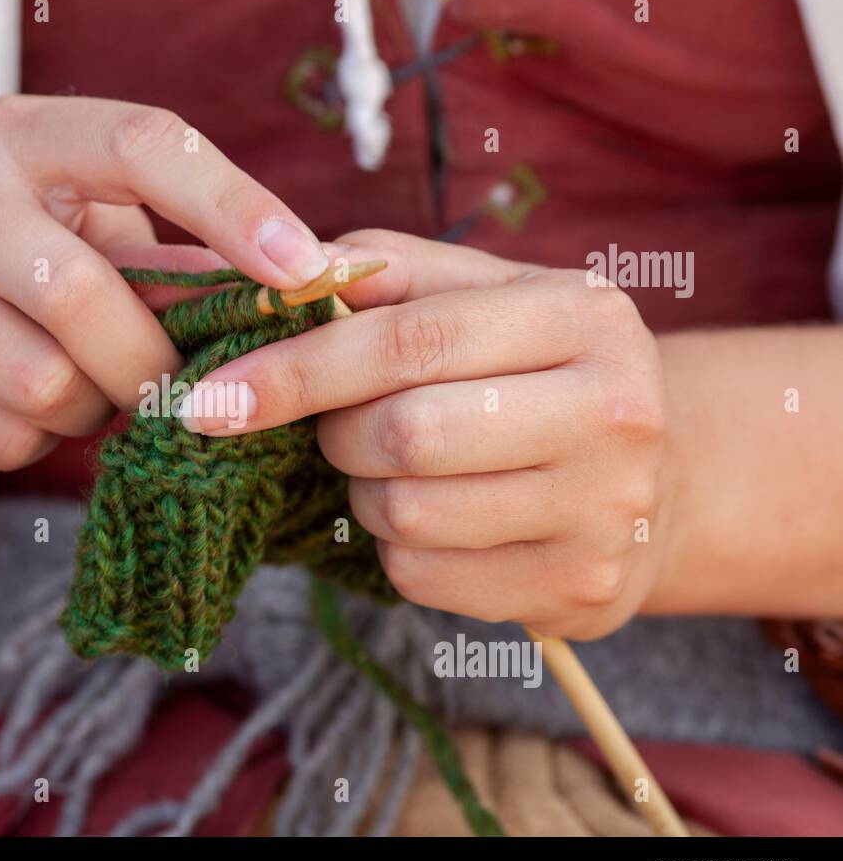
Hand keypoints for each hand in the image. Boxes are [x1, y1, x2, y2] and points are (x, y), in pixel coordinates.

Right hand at [0, 95, 331, 469]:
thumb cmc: (1, 239)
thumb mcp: (75, 215)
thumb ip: (168, 258)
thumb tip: (289, 305)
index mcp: (21, 135)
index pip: (140, 146)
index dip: (232, 205)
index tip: (305, 268)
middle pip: (84, 302)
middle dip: (150, 365)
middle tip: (166, 382)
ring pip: (45, 387)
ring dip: (91, 410)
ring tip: (81, 385)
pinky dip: (37, 440)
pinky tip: (22, 403)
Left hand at [178, 230, 669, 638]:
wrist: (651, 477)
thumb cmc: (536, 370)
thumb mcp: (484, 295)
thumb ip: (385, 272)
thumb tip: (274, 274)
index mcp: (583, 317)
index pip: (410, 340)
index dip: (297, 369)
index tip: (210, 397)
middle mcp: (613, 412)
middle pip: (405, 434)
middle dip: (337, 435)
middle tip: (341, 426)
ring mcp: (604, 510)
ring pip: (407, 514)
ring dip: (364, 494)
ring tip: (394, 469)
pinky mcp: (578, 588)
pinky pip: (424, 577)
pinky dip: (397, 549)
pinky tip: (433, 520)